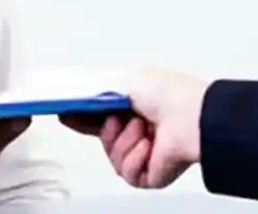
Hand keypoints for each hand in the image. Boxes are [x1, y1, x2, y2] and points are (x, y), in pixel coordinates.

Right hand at [60, 67, 208, 188]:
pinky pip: (126, 172)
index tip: (67, 113)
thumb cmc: (168, 94)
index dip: (83, 119)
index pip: (100, 120)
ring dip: (123, 141)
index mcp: (135, 111)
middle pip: (104, 140)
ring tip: (141, 128)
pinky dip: (134, 157)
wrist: (191, 117)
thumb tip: (75, 96)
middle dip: (107, 130)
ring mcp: (145, 156)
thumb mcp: (122, 83)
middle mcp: (140, 134)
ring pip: (112, 158)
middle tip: (117, 117)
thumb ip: (94, 92)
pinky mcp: (150, 175)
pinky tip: (148, 145)